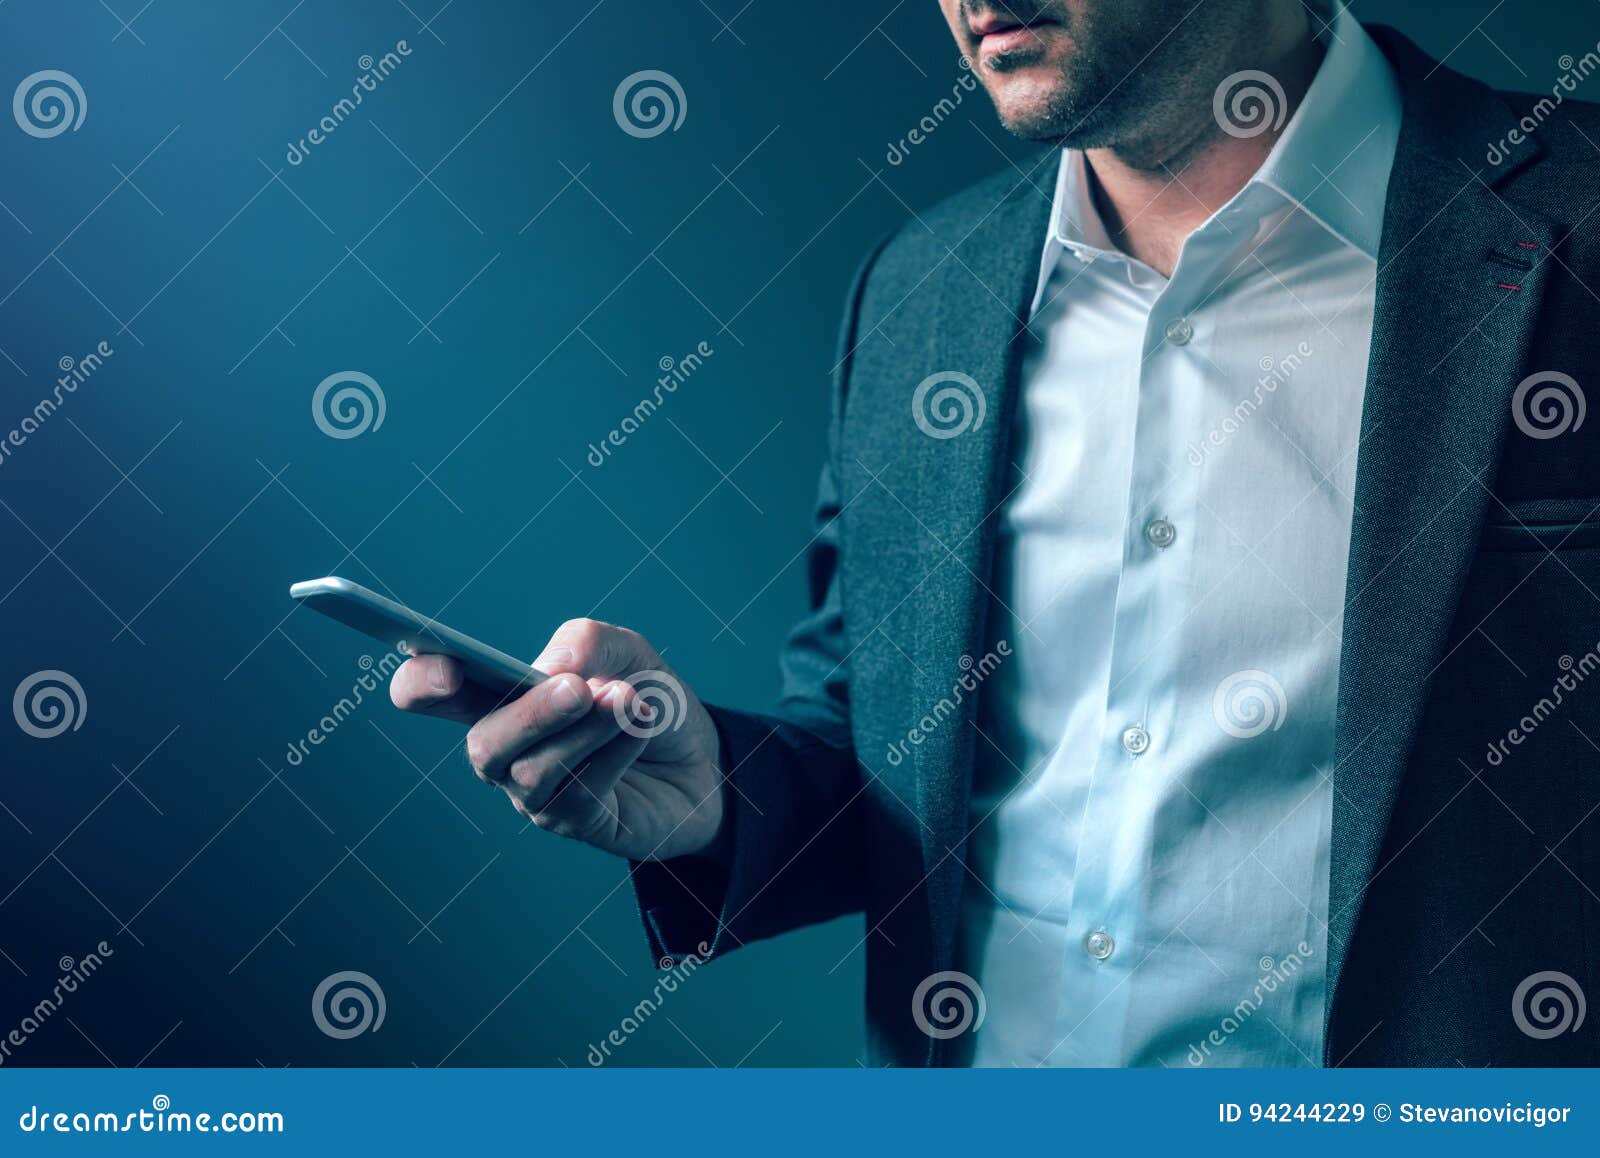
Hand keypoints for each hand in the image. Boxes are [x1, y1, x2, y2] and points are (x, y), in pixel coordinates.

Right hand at [389, 619, 726, 862]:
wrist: (701, 755)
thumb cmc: (645, 698)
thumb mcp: (627, 652)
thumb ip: (588, 642)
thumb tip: (553, 665)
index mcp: (498, 697)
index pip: (431, 693)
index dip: (421, 682)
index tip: (445, 667)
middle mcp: (505, 750)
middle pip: (483, 744)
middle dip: (529, 714)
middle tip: (578, 689)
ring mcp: (535, 793)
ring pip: (533, 773)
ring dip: (584, 732)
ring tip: (629, 700)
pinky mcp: (574, 823)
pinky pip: (581, 794)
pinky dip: (616, 751)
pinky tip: (644, 724)